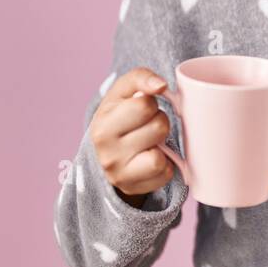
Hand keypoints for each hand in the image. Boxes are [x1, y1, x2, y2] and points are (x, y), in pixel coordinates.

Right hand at [89, 67, 175, 204]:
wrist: (103, 152)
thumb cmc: (119, 115)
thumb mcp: (122, 92)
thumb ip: (140, 78)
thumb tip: (160, 85)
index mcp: (102, 123)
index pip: (145, 105)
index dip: (151, 103)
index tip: (143, 107)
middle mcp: (106, 150)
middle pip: (159, 127)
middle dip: (159, 121)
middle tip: (148, 125)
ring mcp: (117, 172)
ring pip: (160, 155)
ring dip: (162, 145)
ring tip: (150, 141)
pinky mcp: (132, 187)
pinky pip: (165, 173)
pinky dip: (165, 165)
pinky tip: (151, 158)